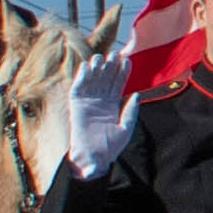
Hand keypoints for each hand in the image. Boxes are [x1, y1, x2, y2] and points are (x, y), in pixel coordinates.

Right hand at [59, 27, 138, 177]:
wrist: (94, 158)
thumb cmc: (111, 147)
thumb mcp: (126, 128)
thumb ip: (130, 112)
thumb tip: (136, 95)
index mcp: (112, 105)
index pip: (117, 85)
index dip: (122, 73)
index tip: (128, 61)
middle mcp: (99, 101)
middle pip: (105, 79)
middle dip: (110, 67)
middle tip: (116, 54)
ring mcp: (87, 102)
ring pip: (92, 81)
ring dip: (96, 68)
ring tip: (102, 57)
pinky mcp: (76, 105)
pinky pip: (78, 88)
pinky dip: (82, 77)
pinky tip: (87, 66)